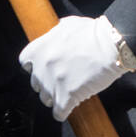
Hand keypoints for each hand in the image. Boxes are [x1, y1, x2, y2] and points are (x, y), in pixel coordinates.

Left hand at [19, 15, 134, 120]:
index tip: (42, 68)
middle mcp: (42, 67)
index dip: (34, 66)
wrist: (111, 45)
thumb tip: (55, 32)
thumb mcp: (70, 24)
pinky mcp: (66, 97)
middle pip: (36, 84)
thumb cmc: (93, 33)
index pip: (24, 62)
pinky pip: (58, 113)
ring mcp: (53, 83)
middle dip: (47, 82)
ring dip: (56, 97)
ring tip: (68, 91)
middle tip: (61, 79)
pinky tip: (70, 106)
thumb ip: (57, 31)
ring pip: (46, 99)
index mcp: (40, 48)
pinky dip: (64, 111)